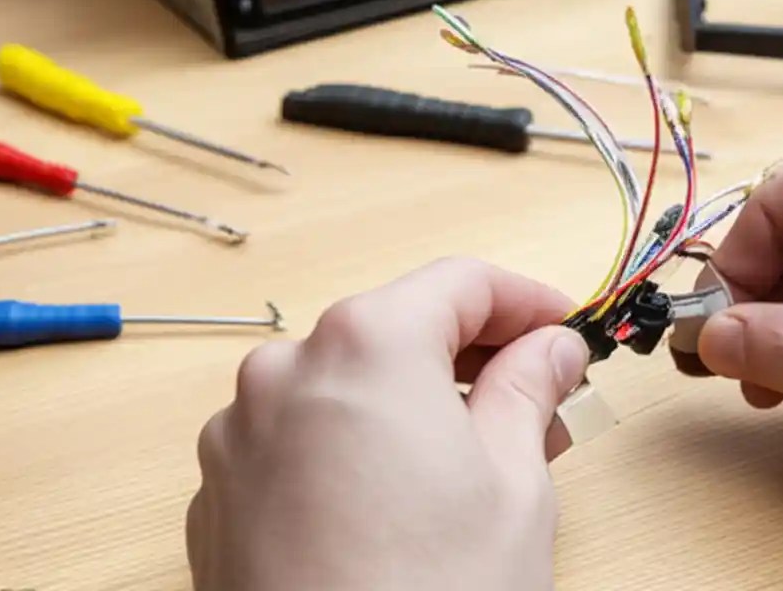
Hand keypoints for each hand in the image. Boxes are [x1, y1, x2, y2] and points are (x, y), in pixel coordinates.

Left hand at [186, 258, 589, 590]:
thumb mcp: (516, 481)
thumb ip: (530, 388)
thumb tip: (549, 349)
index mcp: (365, 346)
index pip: (459, 283)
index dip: (525, 300)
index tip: (563, 328)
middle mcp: (285, 372)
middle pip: (398, 330)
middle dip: (473, 358)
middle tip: (539, 400)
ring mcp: (239, 435)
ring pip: (346, 387)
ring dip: (413, 404)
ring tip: (476, 458)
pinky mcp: (219, 494)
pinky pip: (300, 440)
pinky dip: (354, 446)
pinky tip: (401, 499)